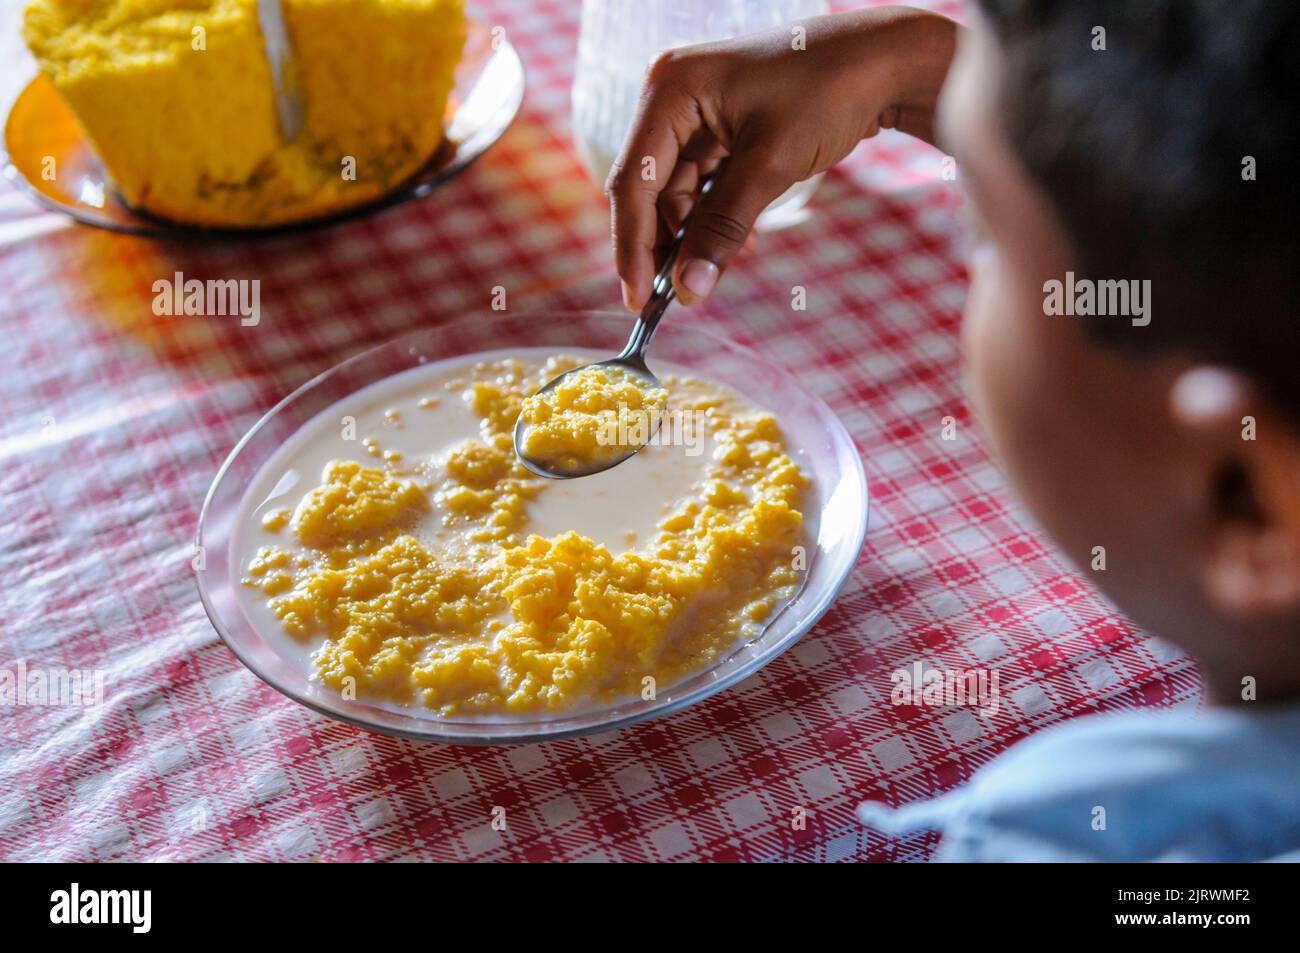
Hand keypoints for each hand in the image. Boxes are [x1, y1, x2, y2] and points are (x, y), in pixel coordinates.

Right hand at [606, 5, 957, 308]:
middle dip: (664, 244)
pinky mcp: (720, 127)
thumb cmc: (827, 91)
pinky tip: (738, 244)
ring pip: (676, 192)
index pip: (634, 181)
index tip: (639, 298)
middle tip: (676, 296)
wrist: (882, 62)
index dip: (632, 245)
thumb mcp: (770, 166)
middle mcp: (673, 96)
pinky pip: (704, 184)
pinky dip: (715, 217)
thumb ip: (723, 228)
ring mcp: (695, 111)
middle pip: (649, 189)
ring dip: (694, 235)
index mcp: (671, 90)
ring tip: (715, 271)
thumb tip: (688, 290)